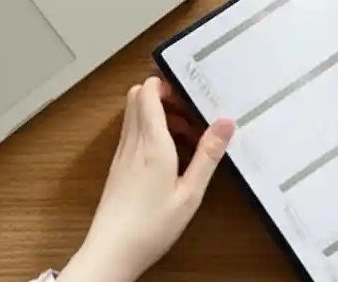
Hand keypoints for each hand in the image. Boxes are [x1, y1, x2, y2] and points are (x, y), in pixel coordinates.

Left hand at [60, 77, 235, 281]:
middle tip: (189, 115)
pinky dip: (149, 132)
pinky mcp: (118, 166)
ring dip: (157, 115)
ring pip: (134, 115)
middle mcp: (132, 142)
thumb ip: (208, 156)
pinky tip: (168, 156)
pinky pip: (132, 134)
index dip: (166, 84)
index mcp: (151, 143)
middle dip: (163, 96)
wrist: (112, 251)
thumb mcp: (190, 194)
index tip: (189, 95)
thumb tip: (225, 123)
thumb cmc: (151, 226)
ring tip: (185, 138)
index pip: (147, 92)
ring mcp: (122, 153)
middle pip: (137, 97)